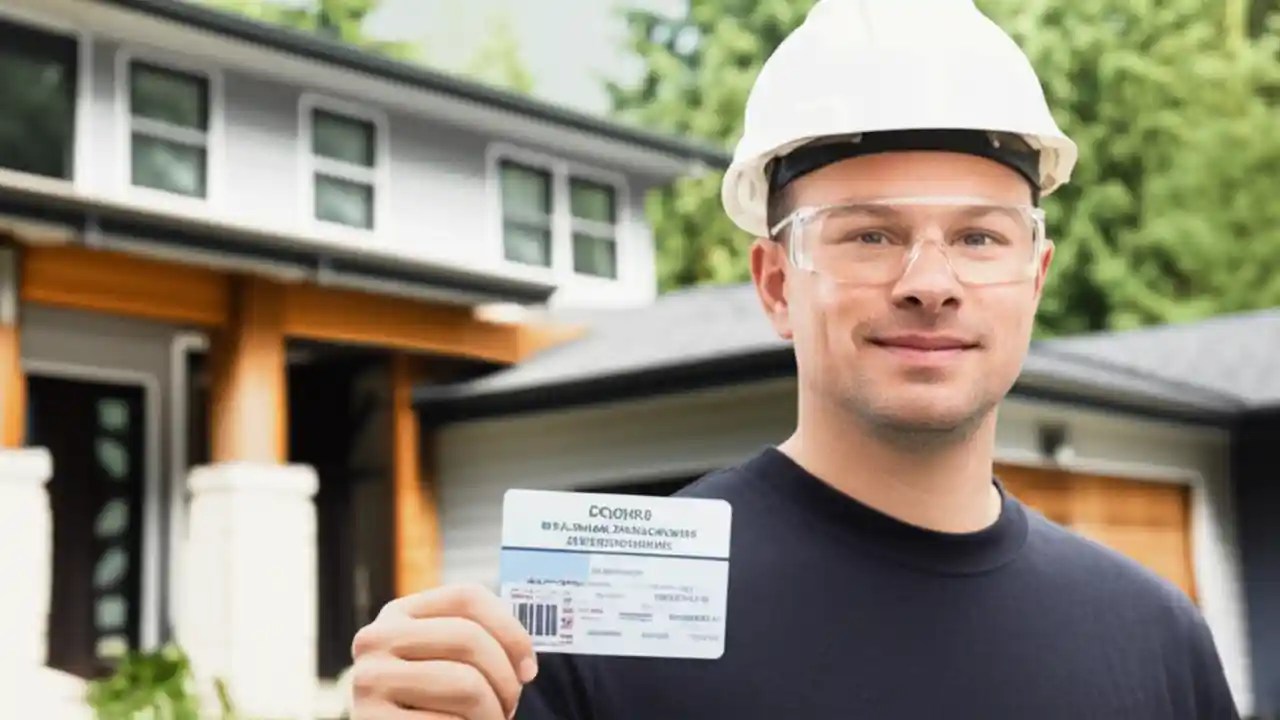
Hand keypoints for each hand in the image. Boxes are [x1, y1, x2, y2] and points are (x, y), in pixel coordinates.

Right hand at [350, 583, 537, 718]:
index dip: (511, 630)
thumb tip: (526, 661)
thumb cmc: (432, 708)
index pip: (467, 597)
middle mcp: (375, 639)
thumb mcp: (444, 664)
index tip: (529, 670)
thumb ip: (473, 643)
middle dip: (504, 680)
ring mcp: (368, 680)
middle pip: (468, 638)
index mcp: (398, 615)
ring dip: (492, 714)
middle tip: (509, 707)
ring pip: (464, 683)